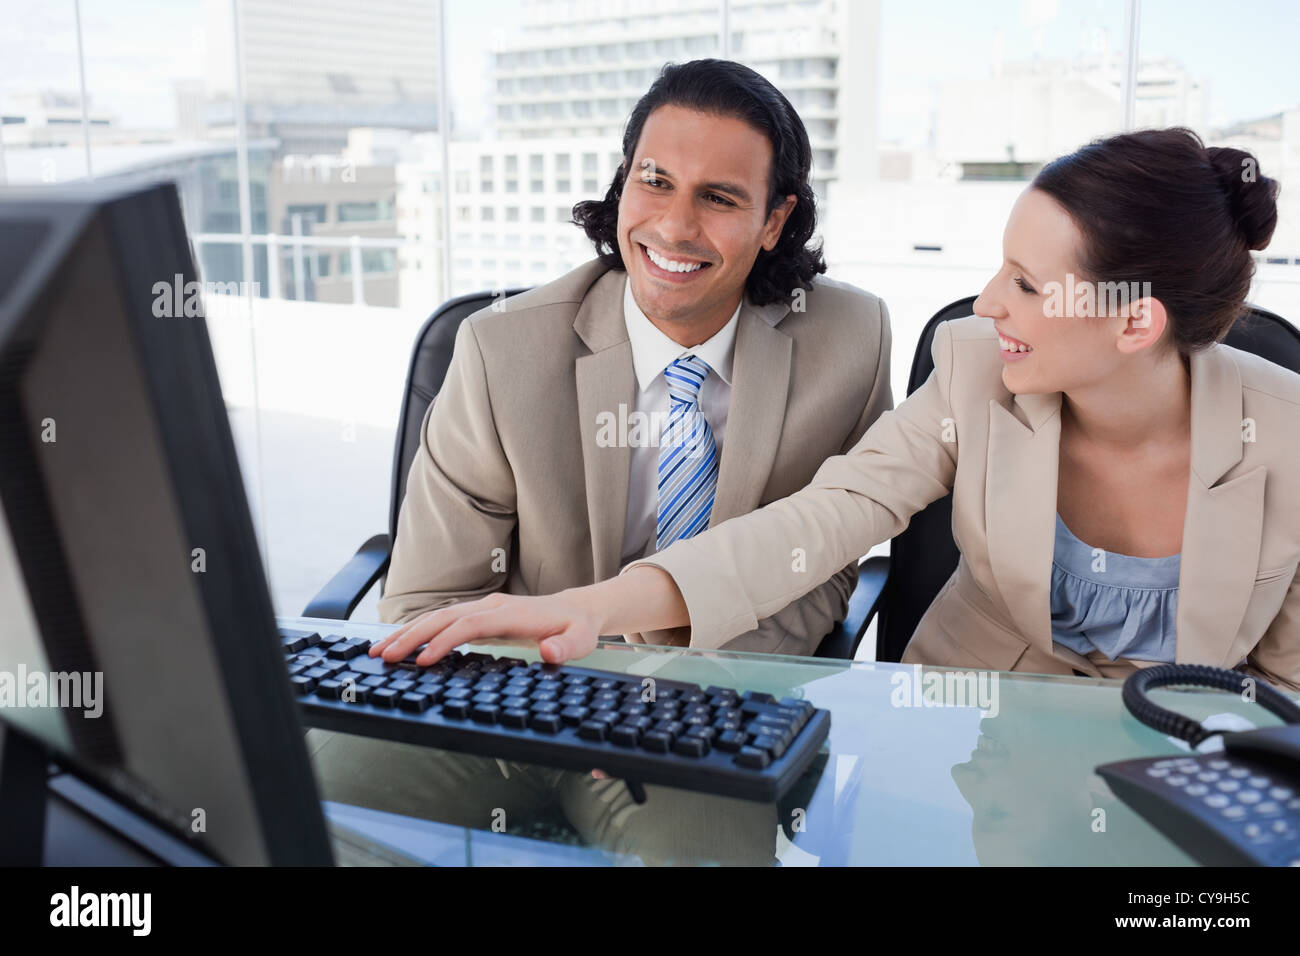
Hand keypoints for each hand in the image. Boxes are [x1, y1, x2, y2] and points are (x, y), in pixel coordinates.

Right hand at [368, 591, 601, 666]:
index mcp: (510, 613)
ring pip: (439, 617)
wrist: (577, 610)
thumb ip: (566, 647)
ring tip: (380, 651)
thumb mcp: (581, 640)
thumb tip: (548, 652)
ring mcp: (484, 609)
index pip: (469, 625)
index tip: (424, 660)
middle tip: (384, 656)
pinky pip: (444, 622)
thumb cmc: (577, 628)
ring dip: (408, 633)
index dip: (445, 641)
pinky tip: (402, 644)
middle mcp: (492, 607)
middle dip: (412, 636)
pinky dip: (420, 631)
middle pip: (444, 618)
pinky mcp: (480, 616)